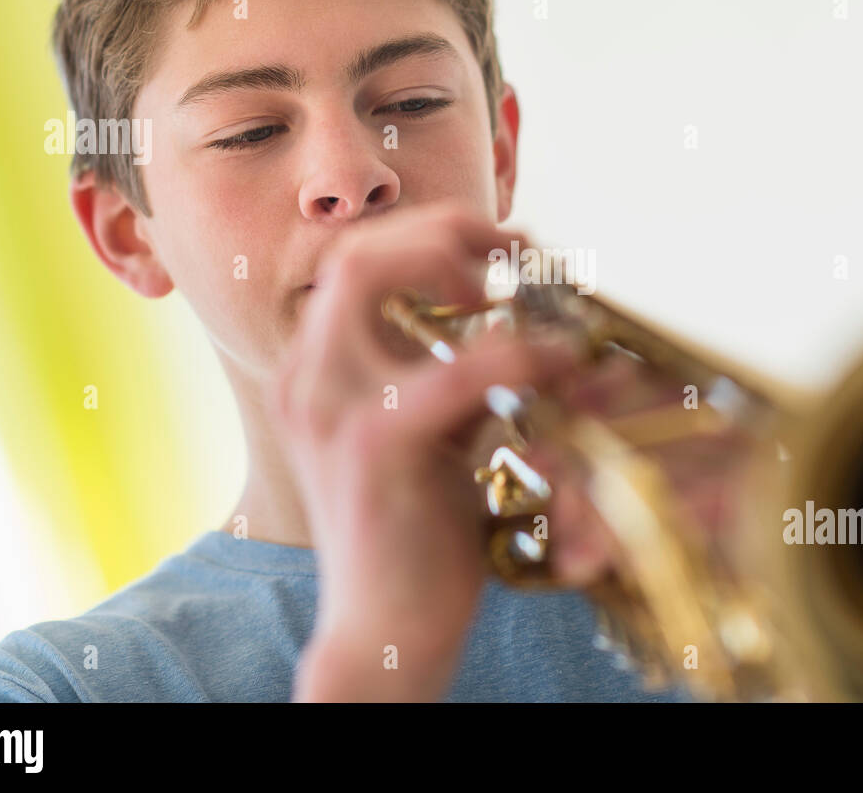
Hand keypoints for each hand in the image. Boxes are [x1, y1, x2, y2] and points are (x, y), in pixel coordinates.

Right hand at [269, 202, 579, 700]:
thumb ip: (458, 372)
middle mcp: (305, 379)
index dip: (430, 234)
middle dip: (442, 230)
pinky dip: (513, 351)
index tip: (503, 245)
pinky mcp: (372, 446)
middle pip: (352, 250)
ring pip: (371, 279)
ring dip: (467, 268)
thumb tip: (518, 318)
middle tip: (520, 249)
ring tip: (534, 291)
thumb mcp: (439, 435)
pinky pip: (449, 370)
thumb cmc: (421, 535)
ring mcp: (327, 408)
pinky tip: (557, 359)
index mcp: (315, 373)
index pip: (356, 260)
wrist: (388, 632)